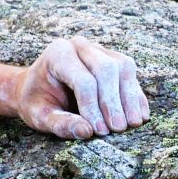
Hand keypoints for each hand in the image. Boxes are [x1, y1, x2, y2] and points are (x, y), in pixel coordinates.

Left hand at [11, 37, 146, 139]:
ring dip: (129, 98)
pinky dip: (136, 95)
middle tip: (118, 129)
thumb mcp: (39, 116)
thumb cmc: (37, 101)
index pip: (83, 80)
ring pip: (123, 67)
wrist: (38, 88)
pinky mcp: (112, 58)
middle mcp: (79, 46)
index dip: (93, 107)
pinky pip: (130, 73)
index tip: (99, 131)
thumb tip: (85, 132)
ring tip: (132, 124)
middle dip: (113, 101)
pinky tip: (140, 115)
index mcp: (57, 53)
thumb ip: (59, 123)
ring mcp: (98, 49)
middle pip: (106, 69)